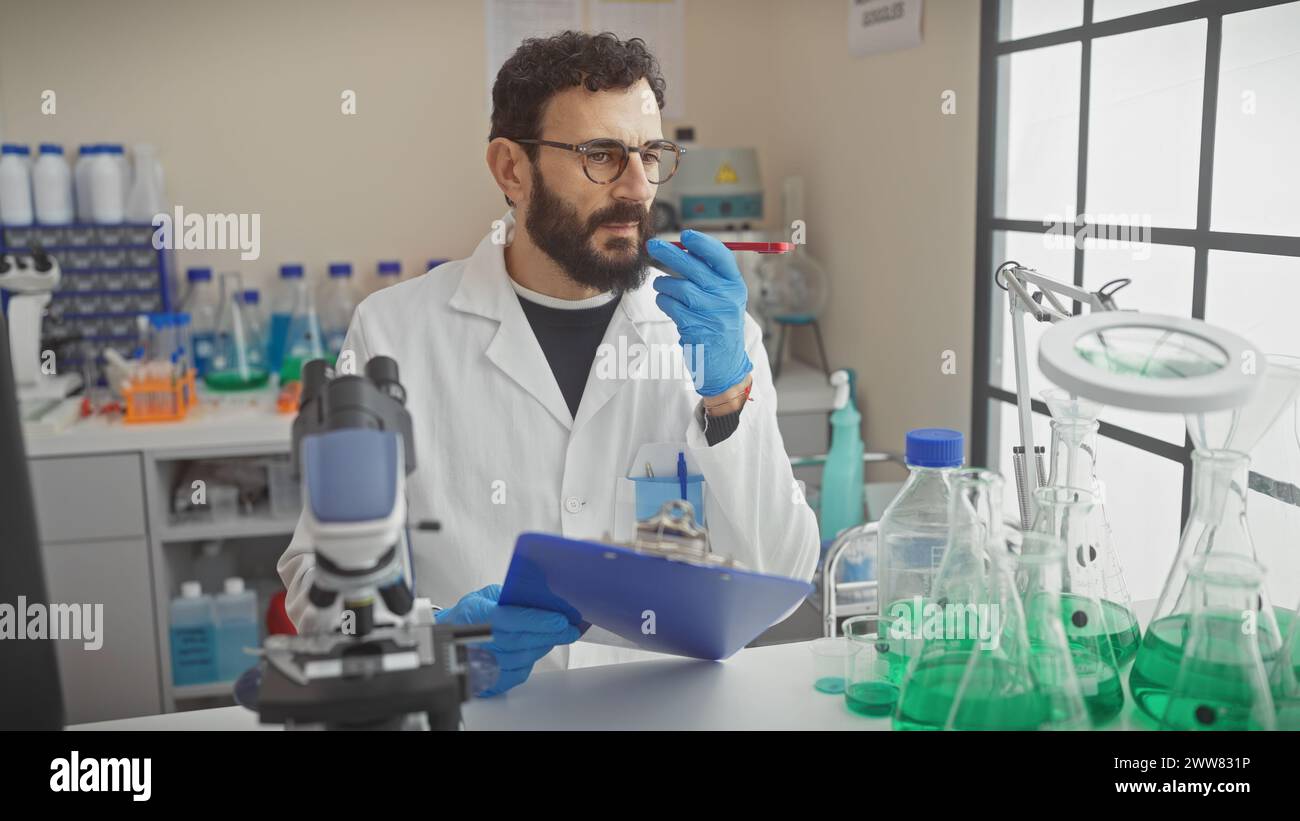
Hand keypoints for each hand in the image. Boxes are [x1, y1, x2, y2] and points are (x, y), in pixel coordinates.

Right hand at [435, 584, 580, 696]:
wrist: (446, 641)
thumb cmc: (467, 616)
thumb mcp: (484, 596)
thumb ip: (509, 595)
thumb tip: (539, 596)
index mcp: (475, 615)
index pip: (511, 620)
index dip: (538, 621)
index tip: (560, 620)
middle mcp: (477, 641)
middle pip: (521, 641)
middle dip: (551, 634)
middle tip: (569, 629)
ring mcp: (481, 664)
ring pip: (523, 658)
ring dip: (543, 646)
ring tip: (555, 636)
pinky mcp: (487, 680)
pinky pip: (517, 673)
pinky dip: (530, 660)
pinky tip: (535, 649)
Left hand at [647, 230, 752, 396]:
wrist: (725, 363)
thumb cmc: (719, 323)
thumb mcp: (724, 296)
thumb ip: (709, 274)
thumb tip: (683, 247)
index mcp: (735, 284)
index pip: (720, 256)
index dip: (702, 243)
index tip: (685, 235)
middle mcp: (726, 296)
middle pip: (694, 267)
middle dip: (670, 254)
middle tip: (653, 246)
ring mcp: (711, 313)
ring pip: (678, 287)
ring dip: (664, 285)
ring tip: (663, 288)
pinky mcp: (695, 327)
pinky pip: (671, 305)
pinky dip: (664, 302)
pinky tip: (667, 304)